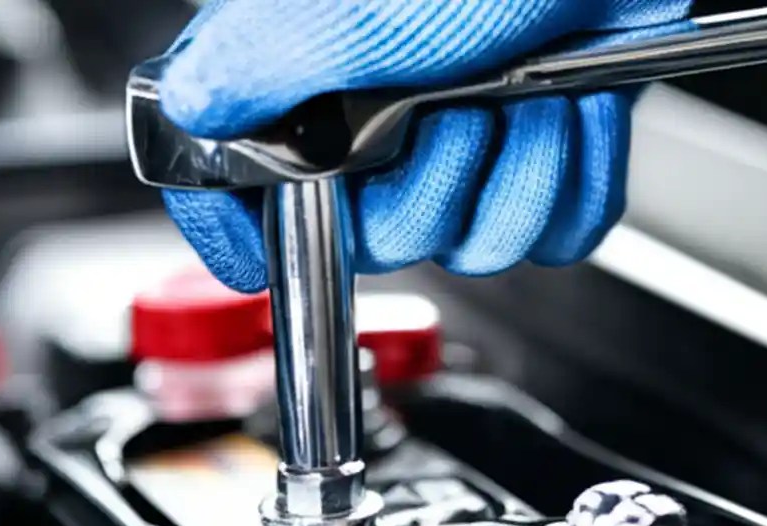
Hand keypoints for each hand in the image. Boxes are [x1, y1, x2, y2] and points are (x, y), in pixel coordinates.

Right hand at [155, 0, 691, 291]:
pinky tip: (570, 109)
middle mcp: (371, 114)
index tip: (263, 258)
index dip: (239, 233)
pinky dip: (575, 175)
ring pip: (473, 246)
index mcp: (307, 73)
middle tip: (459, 108)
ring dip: (519, 172)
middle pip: (373, 242)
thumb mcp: (363, 1)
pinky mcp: (538, 157)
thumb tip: (192, 104)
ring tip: (528, 91)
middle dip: (437, 186)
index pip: (232, 183)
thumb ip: (267, 57)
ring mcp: (455, 140)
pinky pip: (552, 233)